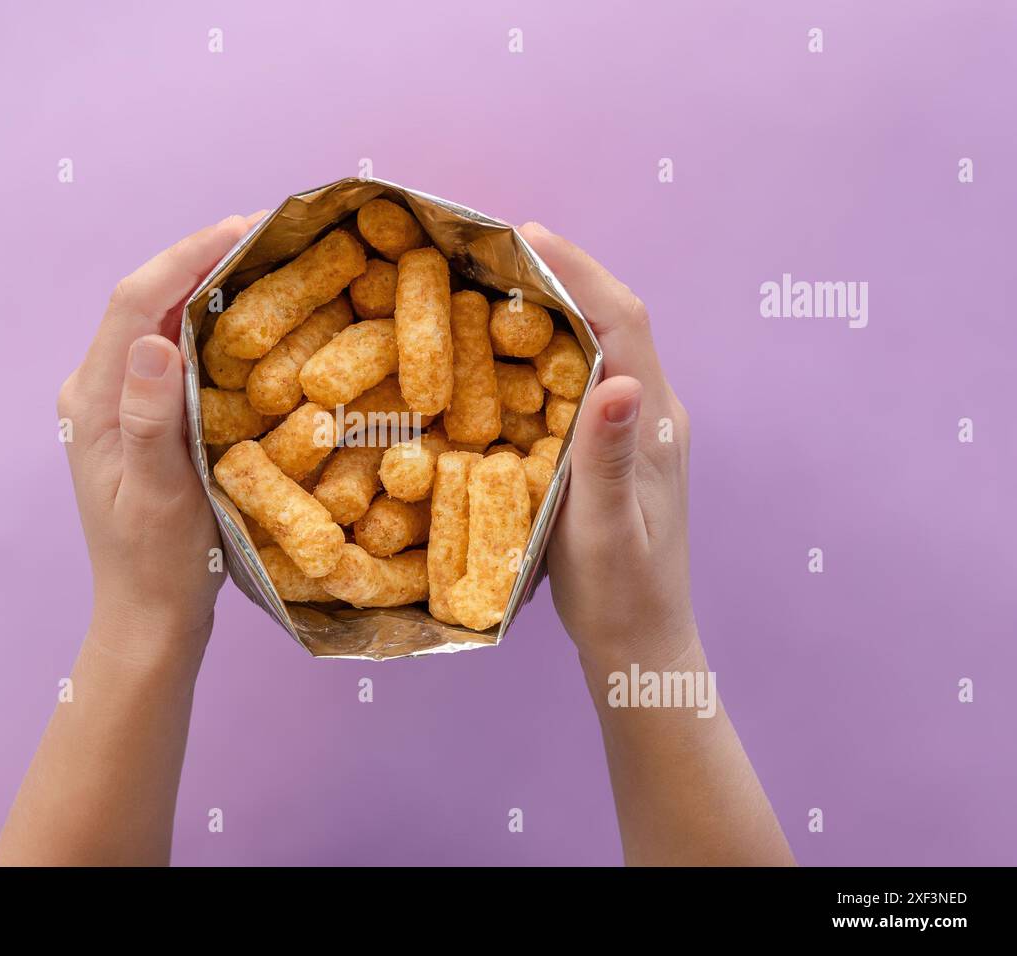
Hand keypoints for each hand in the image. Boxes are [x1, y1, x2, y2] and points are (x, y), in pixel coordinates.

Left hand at [57, 212, 263, 663]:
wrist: (147, 615)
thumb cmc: (158, 564)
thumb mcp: (159, 495)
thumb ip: (152, 418)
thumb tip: (155, 342)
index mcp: (92, 402)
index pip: (135, 304)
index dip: (187, 257)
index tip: (244, 228)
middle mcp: (95, 391)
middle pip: (144, 301)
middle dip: (200, 259)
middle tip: (267, 233)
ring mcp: (116, 403)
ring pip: (158, 321)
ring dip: (205, 285)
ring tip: (263, 259)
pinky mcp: (139, 417)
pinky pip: (171, 352)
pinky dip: (208, 324)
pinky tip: (246, 316)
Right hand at [521, 223, 696, 674]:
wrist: (640, 643)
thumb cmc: (622, 595)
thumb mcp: (606, 531)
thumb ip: (609, 457)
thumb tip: (620, 380)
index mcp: (655, 421)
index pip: (622, 321)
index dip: (578, 271)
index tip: (525, 235)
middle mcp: (653, 412)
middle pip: (613, 319)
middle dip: (563, 274)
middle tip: (499, 248)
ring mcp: (638, 429)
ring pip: (600, 344)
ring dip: (556, 305)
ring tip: (498, 281)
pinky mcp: (618, 448)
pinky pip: (584, 377)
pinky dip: (548, 349)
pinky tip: (509, 351)